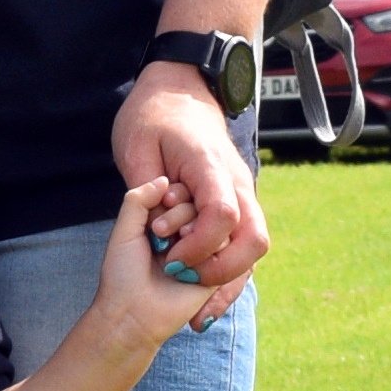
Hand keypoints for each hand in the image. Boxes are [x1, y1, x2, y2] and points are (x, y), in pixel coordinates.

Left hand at [81, 179, 247, 348]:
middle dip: (181, 213)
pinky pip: (228, 245)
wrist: (131, 312)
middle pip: (205, 200)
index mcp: (170, 218)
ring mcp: (208, 248)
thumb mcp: (125, 229)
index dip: (173, 196)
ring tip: (169, 255)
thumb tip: (163, 180)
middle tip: (159, 236)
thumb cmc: (124, 274)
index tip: (153, 219)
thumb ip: (140, 199)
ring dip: (193, 232)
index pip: (186, 188)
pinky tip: (179, 266)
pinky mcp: (221, 269)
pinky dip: (204, 250)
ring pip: (218, 220)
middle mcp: (192, 230)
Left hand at [116, 68, 270, 288]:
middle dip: (222, 268)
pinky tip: (202, 299)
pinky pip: (246, 248)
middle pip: (256, 238)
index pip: (224, 214)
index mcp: (210, 166)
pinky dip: (228, 274)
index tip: (170, 254)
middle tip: (182, 272)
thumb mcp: (134, 146)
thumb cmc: (151, 117)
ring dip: (226, 274)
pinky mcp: (238, 205)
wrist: (178, 91)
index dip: (200, 244)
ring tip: (186, 285)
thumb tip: (158, 226)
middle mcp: (235, 183)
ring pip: (256, 246)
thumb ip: (144, 191)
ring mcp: (241, 194)